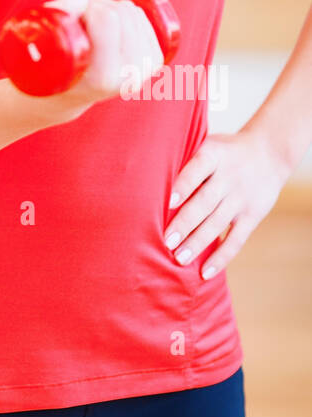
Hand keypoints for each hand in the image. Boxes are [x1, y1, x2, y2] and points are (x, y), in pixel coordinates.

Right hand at [44, 0, 164, 119]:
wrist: (64, 96)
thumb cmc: (46, 66)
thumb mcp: (41, 42)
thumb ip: (57, 15)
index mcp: (102, 79)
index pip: (106, 19)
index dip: (87, 6)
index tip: (71, 15)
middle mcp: (127, 77)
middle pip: (121, 12)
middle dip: (97, 5)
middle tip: (78, 18)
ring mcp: (144, 71)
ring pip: (132, 12)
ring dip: (109, 7)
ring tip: (89, 25)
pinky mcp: (152, 62)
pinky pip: (143, 18)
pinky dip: (124, 12)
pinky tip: (109, 26)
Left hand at [164, 126, 291, 278]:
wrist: (269, 152)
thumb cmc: (224, 151)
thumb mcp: (208, 144)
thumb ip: (186, 160)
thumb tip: (147, 180)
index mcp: (213, 155)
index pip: (197, 170)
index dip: (183, 185)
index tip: (167, 202)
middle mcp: (228, 177)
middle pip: (205, 202)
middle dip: (185, 223)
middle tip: (166, 241)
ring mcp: (241, 198)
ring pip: (217, 223)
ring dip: (197, 243)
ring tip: (179, 259)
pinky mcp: (252, 216)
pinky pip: (236, 240)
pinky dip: (221, 257)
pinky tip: (205, 272)